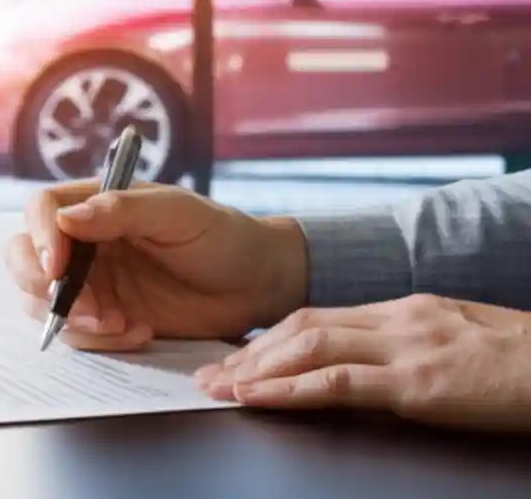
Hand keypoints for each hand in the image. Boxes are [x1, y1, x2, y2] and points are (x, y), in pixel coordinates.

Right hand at [7, 181, 308, 350]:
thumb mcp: (177, 213)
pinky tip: (138, 331)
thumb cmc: (220, 236)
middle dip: (43, 286)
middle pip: (23, 257)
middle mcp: (82, 241)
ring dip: (73, 319)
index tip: (57, 264)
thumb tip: (67, 218)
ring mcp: (89, 282)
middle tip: (85, 307)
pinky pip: (75, 333)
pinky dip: (98, 339)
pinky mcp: (102, 317)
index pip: (42, 210)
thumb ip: (121, 210)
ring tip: (121, 323)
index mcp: (94, 203)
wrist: (254, 286)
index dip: (39, 236)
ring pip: (41, 302)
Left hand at [194, 294, 530, 430]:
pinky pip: (338, 383)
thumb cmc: (523, 361)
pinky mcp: (419, 384)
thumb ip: (408, 343)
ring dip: (256, 370)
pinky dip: (289, 390)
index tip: (234, 357)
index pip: (318, 316)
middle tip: (208, 375)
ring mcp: (406, 348)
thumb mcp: (457, 339)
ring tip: (219, 389)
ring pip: (309, 348)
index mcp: (404, 310)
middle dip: (248, 352)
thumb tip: (369, 360)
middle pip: (301, 326)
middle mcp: (397, 320)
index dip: (269, 337)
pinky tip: (257, 398)